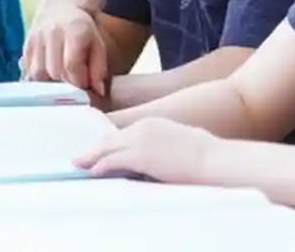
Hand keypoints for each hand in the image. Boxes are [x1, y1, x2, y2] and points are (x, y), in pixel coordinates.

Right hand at [22, 0, 109, 93]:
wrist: (60, 8)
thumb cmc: (83, 30)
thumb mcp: (98, 44)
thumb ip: (99, 68)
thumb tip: (98, 91)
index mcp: (73, 31)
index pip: (71, 65)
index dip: (79, 81)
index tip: (85, 85)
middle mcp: (51, 33)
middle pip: (54, 71)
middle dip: (66, 83)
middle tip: (74, 82)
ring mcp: (36, 38)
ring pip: (38, 73)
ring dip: (50, 82)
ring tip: (61, 79)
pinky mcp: (26, 45)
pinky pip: (27, 69)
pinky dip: (37, 78)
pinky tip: (48, 76)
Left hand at [73, 117, 217, 184]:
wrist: (215, 159)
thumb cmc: (206, 153)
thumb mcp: (180, 141)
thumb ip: (163, 145)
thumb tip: (157, 157)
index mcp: (151, 123)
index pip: (122, 134)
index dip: (108, 145)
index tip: (98, 152)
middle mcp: (142, 127)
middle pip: (110, 139)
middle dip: (94, 150)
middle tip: (80, 158)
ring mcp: (140, 140)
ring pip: (107, 148)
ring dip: (92, 158)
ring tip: (80, 165)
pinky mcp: (141, 155)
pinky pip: (113, 160)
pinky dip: (100, 166)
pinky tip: (93, 172)